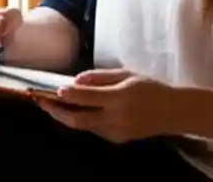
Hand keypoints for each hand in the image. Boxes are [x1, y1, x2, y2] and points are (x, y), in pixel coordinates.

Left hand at [36, 68, 173, 143]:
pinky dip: (82, 120)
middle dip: (56, 112)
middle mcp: (115, 119)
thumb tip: (77, 81)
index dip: (68, 95)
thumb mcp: (126, 74)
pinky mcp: (117, 139)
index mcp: (119, 99)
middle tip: (40, 101)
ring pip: (83, 127)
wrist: (172, 112)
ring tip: (52, 104)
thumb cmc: (150, 88)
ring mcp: (116, 132)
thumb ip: (100, 77)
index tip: (54, 89)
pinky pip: (94, 129)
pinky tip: (74, 111)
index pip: (86, 99)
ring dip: (66, 116)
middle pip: (78, 121)